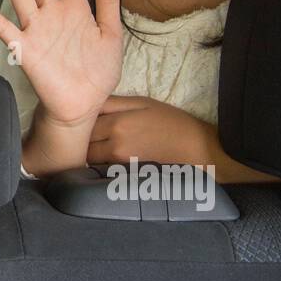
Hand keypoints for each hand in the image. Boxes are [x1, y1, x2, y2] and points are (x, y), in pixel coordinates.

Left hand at [87, 95, 218, 167]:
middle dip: (85, 140)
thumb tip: (88, 104)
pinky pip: (103, 171)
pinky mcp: (126, 177)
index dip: (83, 122)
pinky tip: (113, 160)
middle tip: (95, 135)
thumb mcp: (143, 103)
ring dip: (92, 154)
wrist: (197, 149)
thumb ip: (113, 103)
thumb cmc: (171, 123)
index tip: (86, 120)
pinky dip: (103, 166)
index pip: (83, 124)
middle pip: (84, 144)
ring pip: (91, 160)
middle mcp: (114, 145)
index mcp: (117, 123)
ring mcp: (120, 164)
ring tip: (104, 147)